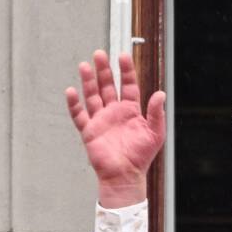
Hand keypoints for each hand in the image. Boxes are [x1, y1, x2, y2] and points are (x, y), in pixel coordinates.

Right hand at [65, 50, 165, 208]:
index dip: (126, 71)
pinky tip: (71, 92)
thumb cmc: (141, 157)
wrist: (126, 176)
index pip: (128, 85)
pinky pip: (79, 115)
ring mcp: (101, 120)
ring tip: (85, 66)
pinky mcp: (89, 131)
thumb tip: (161, 94)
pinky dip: (74, 104)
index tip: (123, 56)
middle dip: (104, 70)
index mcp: (131, 111)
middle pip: (108, 86)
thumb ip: (157, 113)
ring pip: (92, 96)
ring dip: (88, 81)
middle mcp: (115, 112)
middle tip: (99, 54)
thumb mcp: (156, 133)